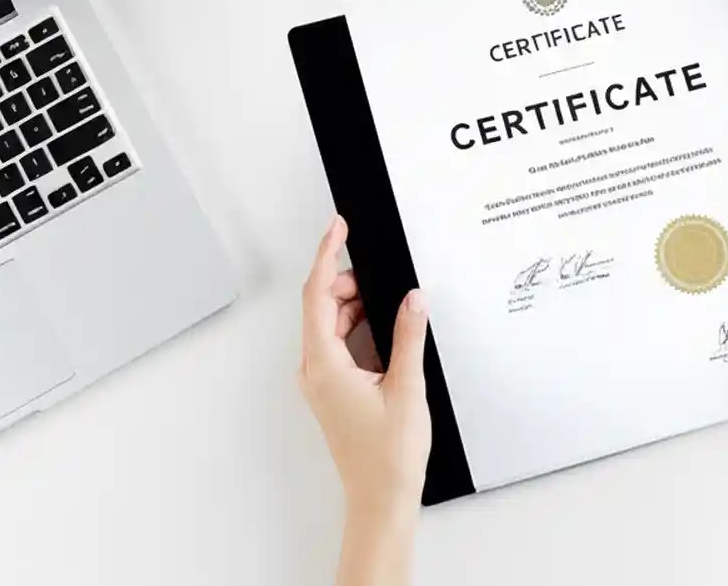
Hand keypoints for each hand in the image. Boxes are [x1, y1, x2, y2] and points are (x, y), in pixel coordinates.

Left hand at [299, 215, 431, 522]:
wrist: (381, 499)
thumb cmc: (389, 455)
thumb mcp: (407, 386)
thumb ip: (408, 336)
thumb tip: (412, 298)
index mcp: (324, 364)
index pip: (318, 294)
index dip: (328, 255)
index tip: (338, 228)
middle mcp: (315, 370)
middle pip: (322, 307)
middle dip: (348, 282)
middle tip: (383, 275)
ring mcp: (322, 382)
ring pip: (331, 326)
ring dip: (355, 307)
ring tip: (390, 304)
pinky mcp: (334, 391)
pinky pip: (339, 346)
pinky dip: (359, 329)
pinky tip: (387, 332)